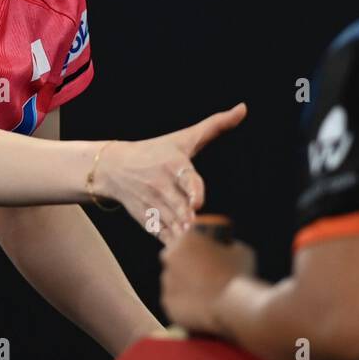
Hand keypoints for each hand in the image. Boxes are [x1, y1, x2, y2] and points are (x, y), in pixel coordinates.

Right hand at [93, 102, 246, 240]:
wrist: (115, 167)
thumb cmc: (156, 150)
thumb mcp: (184, 137)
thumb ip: (216, 124)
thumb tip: (243, 108)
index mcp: (173, 164)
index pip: (186, 178)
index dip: (193, 190)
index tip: (197, 202)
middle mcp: (161, 185)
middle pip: (180, 207)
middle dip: (190, 219)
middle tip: (199, 227)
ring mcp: (152, 204)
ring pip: (172, 224)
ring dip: (184, 235)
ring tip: (197, 242)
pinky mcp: (147, 219)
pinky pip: (162, 235)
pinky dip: (174, 244)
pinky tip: (185, 250)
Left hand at [160, 227, 255, 333]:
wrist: (236, 307)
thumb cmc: (240, 275)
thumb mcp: (240, 250)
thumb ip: (229, 246)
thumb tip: (226, 248)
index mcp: (186, 240)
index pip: (182, 240)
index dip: (191, 248)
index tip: (201, 255)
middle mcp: (170, 258)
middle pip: (172, 259)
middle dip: (182, 265)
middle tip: (200, 274)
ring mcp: (167, 283)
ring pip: (172, 282)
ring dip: (182, 285)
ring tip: (202, 294)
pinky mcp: (168, 305)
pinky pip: (173, 302)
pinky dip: (182, 304)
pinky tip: (197, 308)